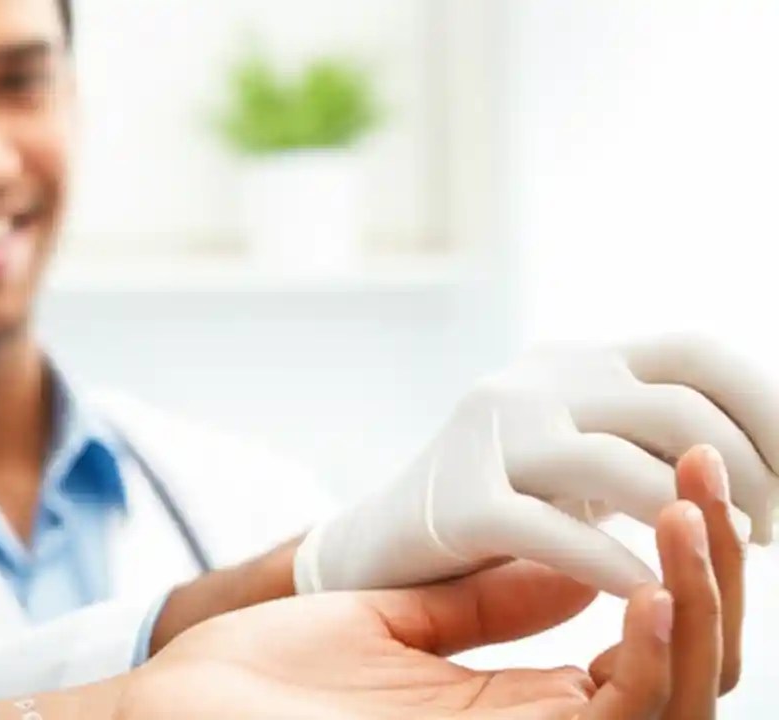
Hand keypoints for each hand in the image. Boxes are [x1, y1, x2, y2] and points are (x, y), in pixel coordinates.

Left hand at [118, 447, 743, 718]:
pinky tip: (646, 580)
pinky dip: (653, 658)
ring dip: (703, 601)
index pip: (648, 650)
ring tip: (692, 509)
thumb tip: (588, 561)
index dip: (688, 569)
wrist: (180, 711)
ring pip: (679, 701)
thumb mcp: (398, 619)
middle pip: (685, 673)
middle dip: (714, 574)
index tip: (688, 480)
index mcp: (521, 708)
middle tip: (710, 474)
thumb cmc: (269, 674)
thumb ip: (494, 598)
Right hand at [296, 334, 773, 596]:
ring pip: (615, 467)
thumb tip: (768, 456)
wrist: (388, 539)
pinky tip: (646, 595)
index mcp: (574, 360)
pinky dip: (614, 568)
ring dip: (689, 524)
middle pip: (673, 410)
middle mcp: (532, 381)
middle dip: (749, 475)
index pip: (695, 355)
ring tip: (715, 567)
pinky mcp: (456, 498)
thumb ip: (650, 436)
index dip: (767, 406)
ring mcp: (489, 434)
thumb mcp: (584, 448)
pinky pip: (552, 532)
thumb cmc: (508, 499)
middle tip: (772, 532)